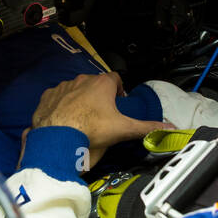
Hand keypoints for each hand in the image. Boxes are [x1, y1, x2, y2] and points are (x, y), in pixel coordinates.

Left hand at [30, 72, 167, 169]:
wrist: (56, 139)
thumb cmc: (91, 130)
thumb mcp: (122, 130)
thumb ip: (146, 127)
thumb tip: (170, 127)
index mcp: (102, 83)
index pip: (116, 79)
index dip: (119, 91)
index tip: (119, 104)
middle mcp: (82, 79)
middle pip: (95, 84)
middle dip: (99, 97)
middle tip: (101, 117)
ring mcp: (63, 86)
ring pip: (75, 89)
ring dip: (79, 100)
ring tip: (81, 121)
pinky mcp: (47, 96)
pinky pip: (57, 97)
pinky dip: (60, 106)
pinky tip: (63, 121)